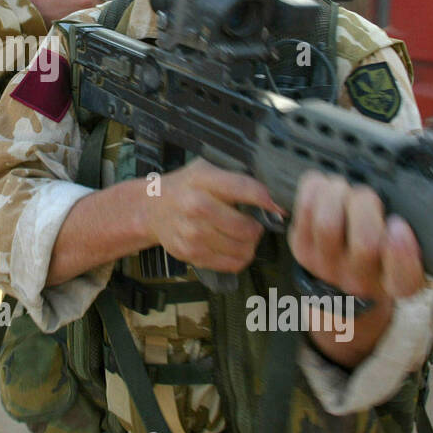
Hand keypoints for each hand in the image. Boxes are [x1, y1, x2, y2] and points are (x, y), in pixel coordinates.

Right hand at [24, 0, 127, 25]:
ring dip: (110, 17)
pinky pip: (94, 27)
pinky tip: (101, 28)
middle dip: (118, 6)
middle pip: (110, 5)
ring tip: (115, 18)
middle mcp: (85, 4)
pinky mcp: (78, 29)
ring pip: (103, 17)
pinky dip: (99, 26)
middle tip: (126, 6)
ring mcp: (83, 18)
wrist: (32, 12)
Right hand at [140, 159, 284, 272]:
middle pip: (247, 228)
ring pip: (243, 249)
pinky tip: (232, 247)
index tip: (279, 208)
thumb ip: (236, 177)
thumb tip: (274, 192)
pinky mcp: (191, 254)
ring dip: (249, 244)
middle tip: (253, 222)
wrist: (152, 208)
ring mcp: (192, 234)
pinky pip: (231, 264)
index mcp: (203, 180)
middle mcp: (196, 207)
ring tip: (242, 235)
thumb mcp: (206, 169)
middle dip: (257, 227)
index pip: (246, 190)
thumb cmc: (185, 187)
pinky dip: (239, 257)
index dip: (269, 200)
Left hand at [288, 172, 423, 301]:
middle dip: (366, 204)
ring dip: (337, 194)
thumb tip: (409, 199)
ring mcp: (327, 267)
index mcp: (397, 283)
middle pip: (365, 243)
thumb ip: (414, 229)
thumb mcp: (408, 250)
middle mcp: (361, 281)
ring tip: (342, 188)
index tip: (399, 224)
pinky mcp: (302, 249)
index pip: (404, 277)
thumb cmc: (381, 252)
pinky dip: (315, 189)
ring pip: (329, 224)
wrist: (340, 277)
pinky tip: (324, 186)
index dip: (402, 250)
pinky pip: (305, 211)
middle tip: (366, 195)